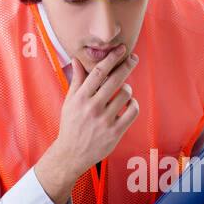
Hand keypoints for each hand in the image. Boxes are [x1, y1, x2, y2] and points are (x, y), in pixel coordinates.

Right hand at [34, 46, 138, 203]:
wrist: (71, 154)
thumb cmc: (71, 125)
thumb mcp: (69, 102)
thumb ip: (76, 80)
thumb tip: (76, 59)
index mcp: (80, 98)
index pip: (98, 72)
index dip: (112, 58)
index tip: (121, 49)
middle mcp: (93, 107)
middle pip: (115, 79)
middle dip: (127, 65)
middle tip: (133, 58)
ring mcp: (105, 120)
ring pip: (126, 94)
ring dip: (128, 89)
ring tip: (123, 92)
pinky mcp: (115, 132)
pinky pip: (132, 111)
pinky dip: (133, 105)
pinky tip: (128, 105)